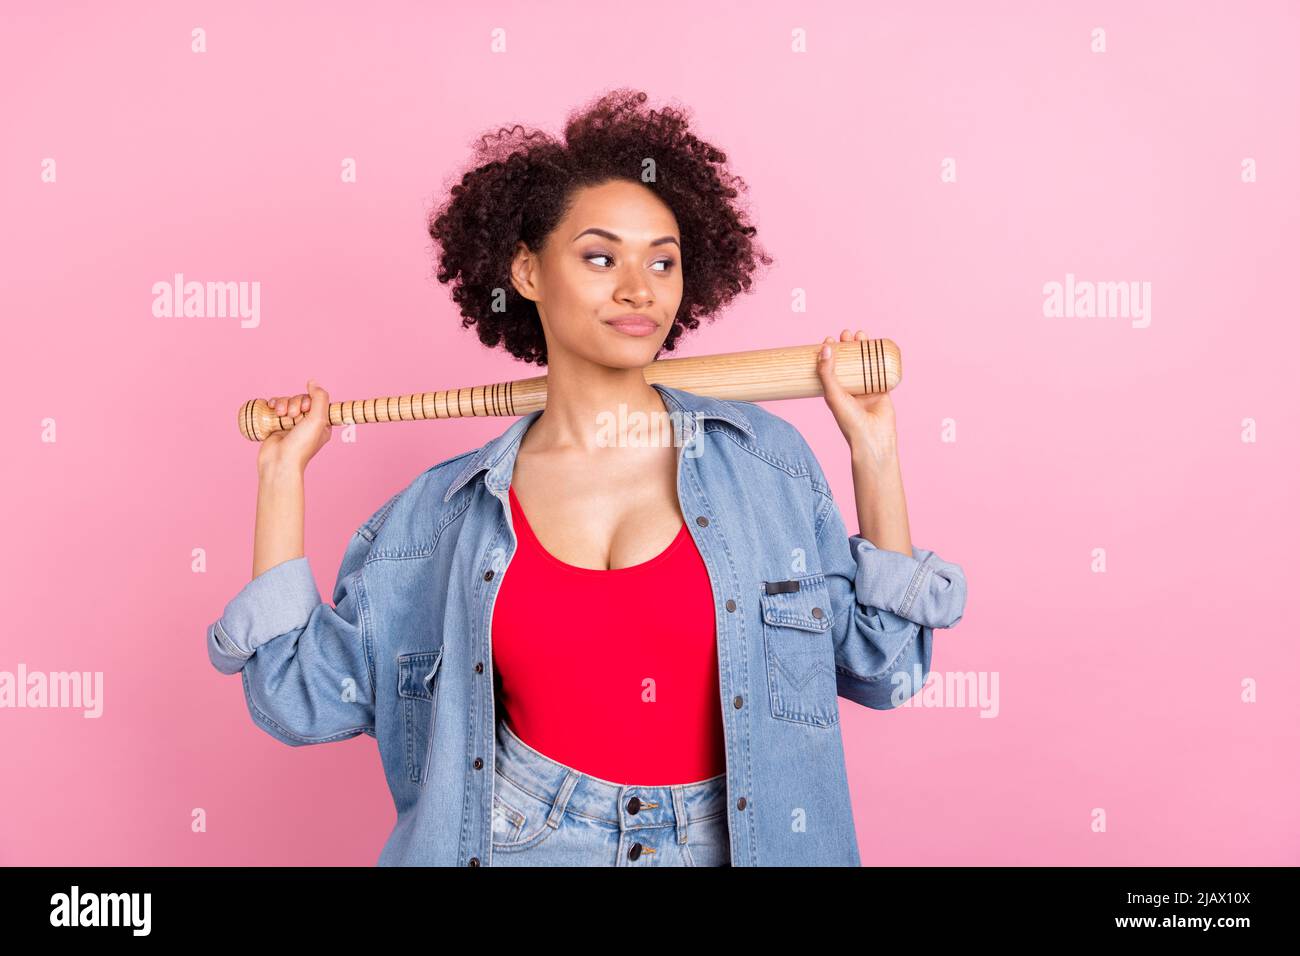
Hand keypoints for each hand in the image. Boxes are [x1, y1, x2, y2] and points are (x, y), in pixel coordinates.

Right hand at [256, 379, 332, 476]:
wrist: (279, 462)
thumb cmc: (301, 444)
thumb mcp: (318, 419)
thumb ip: (320, 398)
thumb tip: (313, 382)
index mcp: (321, 424)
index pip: (317, 401)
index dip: (310, 400)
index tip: (306, 409)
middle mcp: (307, 423)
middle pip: (301, 399)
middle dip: (295, 403)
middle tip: (293, 415)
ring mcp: (291, 424)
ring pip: (287, 401)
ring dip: (283, 403)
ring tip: (281, 414)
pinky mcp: (277, 424)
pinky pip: (276, 406)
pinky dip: (274, 404)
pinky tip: (272, 408)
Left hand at [816, 329, 898, 465]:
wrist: (872, 437)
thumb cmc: (849, 420)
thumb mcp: (833, 394)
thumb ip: (827, 373)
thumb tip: (825, 348)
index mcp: (835, 391)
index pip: (830, 367)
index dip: (829, 353)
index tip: (828, 340)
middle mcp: (850, 388)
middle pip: (848, 361)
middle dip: (848, 346)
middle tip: (846, 334)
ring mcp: (867, 388)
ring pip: (865, 363)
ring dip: (864, 348)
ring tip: (861, 335)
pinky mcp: (882, 389)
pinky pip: (882, 370)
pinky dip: (882, 358)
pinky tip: (880, 345)